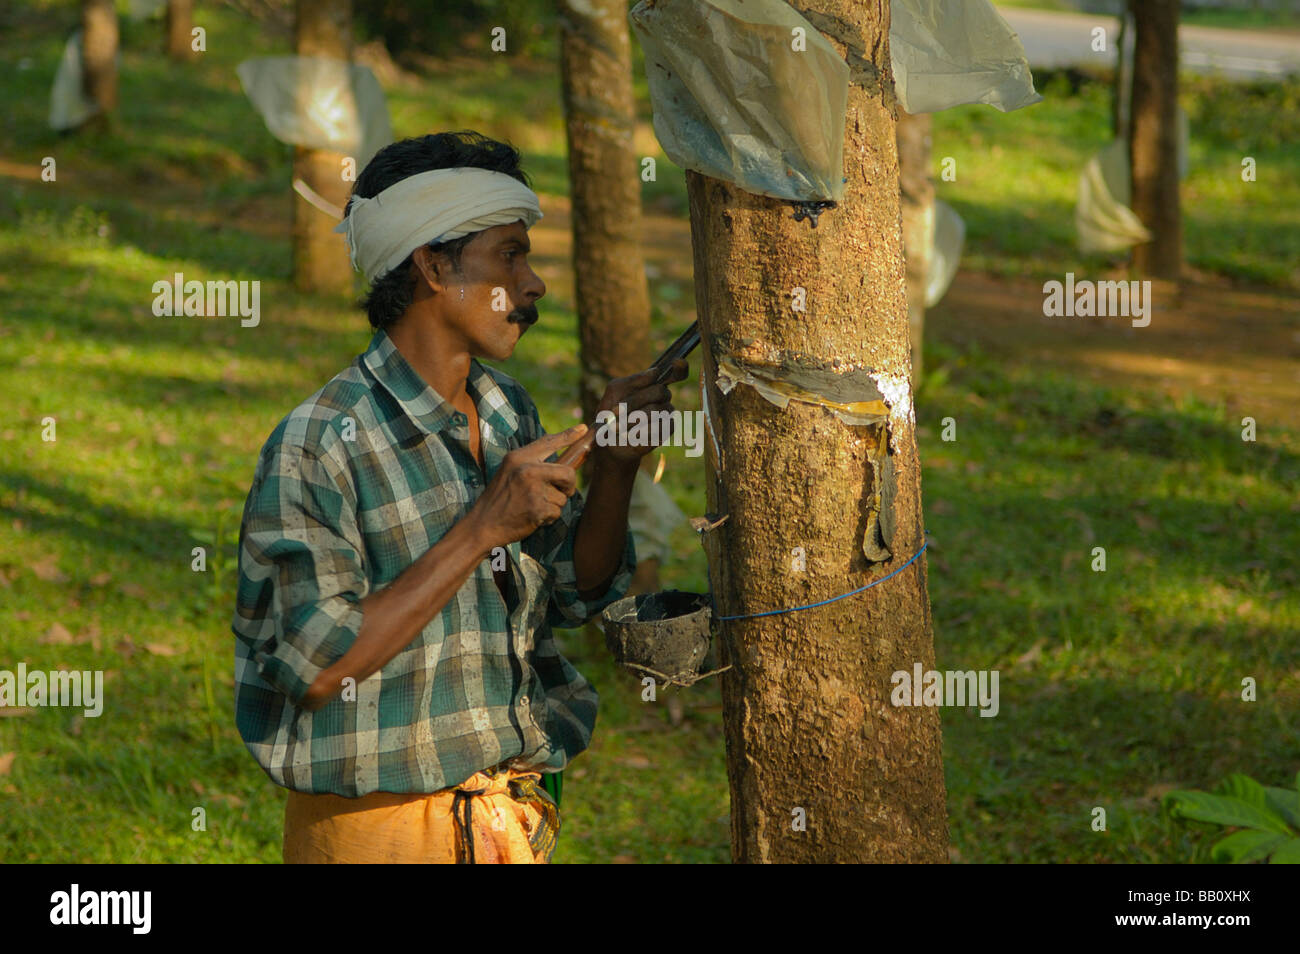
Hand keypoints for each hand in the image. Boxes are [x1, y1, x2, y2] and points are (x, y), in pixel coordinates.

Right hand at [468, 424, 585, 547]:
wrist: (483, 524)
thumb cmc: (499, 498)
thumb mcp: (509, 471)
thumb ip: (531, 463)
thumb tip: (563, 459)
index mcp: (518, 457)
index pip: (549, 442)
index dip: (569, 435)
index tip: (583, 429)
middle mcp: (526, 470)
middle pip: (568, 473)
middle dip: (569, 485)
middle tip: (561, 491)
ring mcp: (532, 489)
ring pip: (563, 496)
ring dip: (553, 504)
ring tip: (533, 506)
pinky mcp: (538, 509)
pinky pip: (557, 512)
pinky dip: (548, 517)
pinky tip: (533, 517)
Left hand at [593, 359, 689, 463]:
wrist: (609, 441)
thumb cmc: (612, 413)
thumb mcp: (616, 391)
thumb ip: (634, 380)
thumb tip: (656, 372)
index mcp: (653, 383)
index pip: (677, 371)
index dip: (681, 367)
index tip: (679, 361)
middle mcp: (664, 396)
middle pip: (659, 391)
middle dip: (633, 402)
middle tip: (614, 413)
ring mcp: (668, 413)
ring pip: (655, 410)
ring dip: (631, 419)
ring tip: (617, 427)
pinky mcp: (667, 430)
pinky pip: (658, 427)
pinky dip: (640, 431)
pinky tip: (630, 435)